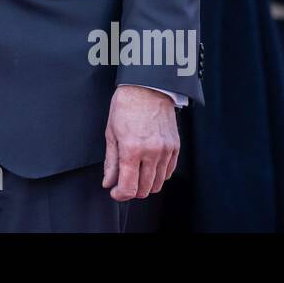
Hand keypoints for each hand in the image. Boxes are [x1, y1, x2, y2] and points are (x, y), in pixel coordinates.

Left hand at [101, 86, 179, 200]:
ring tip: (135, 175)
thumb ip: (111, 162)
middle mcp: (151, 152)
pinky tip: (148, 168)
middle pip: (144, 189)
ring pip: (158, 184)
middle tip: (123, 184)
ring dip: (145, 185)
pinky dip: (158, 175)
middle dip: (132, 191)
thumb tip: (108, 182)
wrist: (147, 88)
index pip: (129, 187)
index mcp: (132, 149)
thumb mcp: (111, 133)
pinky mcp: (175, 147)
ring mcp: (166, 150)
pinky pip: (168, 172)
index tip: (115, 192)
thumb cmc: (126, 107)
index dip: (120, 195)